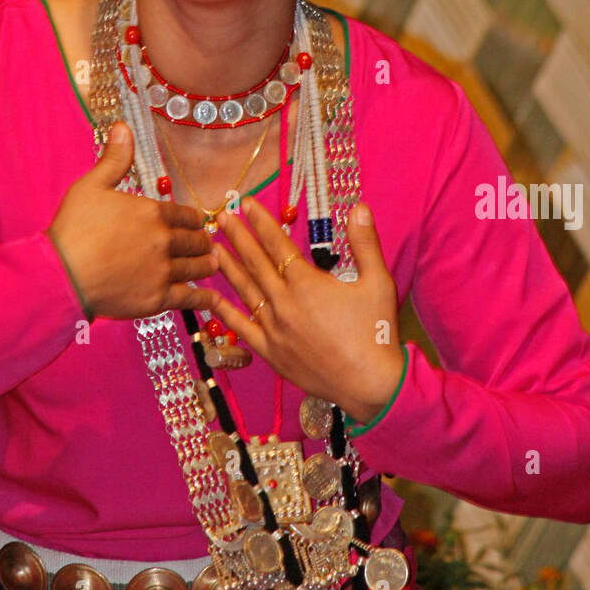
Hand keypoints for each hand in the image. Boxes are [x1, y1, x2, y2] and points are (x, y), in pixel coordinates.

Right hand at [46, 122, 218, 318]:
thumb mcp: (91, 186)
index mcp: (152, 212)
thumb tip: (124, 126)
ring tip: (213, 264)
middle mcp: (164, 241)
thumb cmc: (73, 228)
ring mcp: (163, 271)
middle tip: (207, 244)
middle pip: (195, 240)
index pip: (186, 215)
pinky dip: (204, 300)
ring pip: (196, 267)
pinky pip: (190, 298)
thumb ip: (114, 159)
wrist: (62, 275)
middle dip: (202, 241)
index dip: (194, 219)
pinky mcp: (157, 299)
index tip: (198, 222)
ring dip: (207, 265)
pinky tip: (212, 300)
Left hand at [203, 196, 403, 424]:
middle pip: (255, 263)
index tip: (247, 204)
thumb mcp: (378, 282)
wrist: (371, 385)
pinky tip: (211, 299)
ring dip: (228, 267)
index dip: (261, 222)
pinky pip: (242, 329)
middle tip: (221, 216)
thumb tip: (359, 207)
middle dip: (237, 237)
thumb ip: (365, 242)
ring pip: (245, 291)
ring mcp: (274, 330)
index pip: (277, 244)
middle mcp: (284, 304)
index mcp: (307, 284)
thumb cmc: (377, 333)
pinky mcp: (271, 353)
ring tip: (212, 247)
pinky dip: (225, 313)